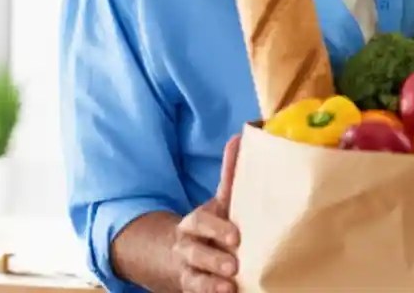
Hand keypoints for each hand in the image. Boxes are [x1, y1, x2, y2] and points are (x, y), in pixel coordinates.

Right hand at [173, 135, 241, 292]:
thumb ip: (229, 175)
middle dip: (212, 258)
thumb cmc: (210, 226)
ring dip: (210, 283)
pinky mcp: (191, 288)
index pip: (200, 223)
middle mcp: (187, 246)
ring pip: (194, 277)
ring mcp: (188, 270)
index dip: (216, 229)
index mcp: (195, 223)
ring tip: (229, 286)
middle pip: (194, 252)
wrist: (175, 256)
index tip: (236, 237)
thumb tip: (239, 136)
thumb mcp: (218, 203)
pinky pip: (197, 292)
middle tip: (234, 265)